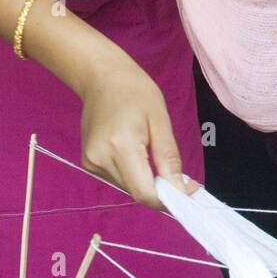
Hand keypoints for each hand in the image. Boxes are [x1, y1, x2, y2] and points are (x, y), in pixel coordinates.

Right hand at [78, 53, 199, 208]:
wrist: (101, 78)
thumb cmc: (135, 92)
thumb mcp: (161, 121)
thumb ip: (169, 159)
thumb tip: (182, 189)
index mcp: (119, 145)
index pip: (144, 192)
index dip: (168, 199)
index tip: (188, 192)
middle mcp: (100, 159)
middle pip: (136, 192)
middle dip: (161, 190)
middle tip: (181, 178)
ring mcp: (90, 162)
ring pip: (128, 189)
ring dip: (147, 183)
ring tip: (156, 158)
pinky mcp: (88, 163)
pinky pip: (118, 180)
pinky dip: (134, 176)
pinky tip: (139, 155)